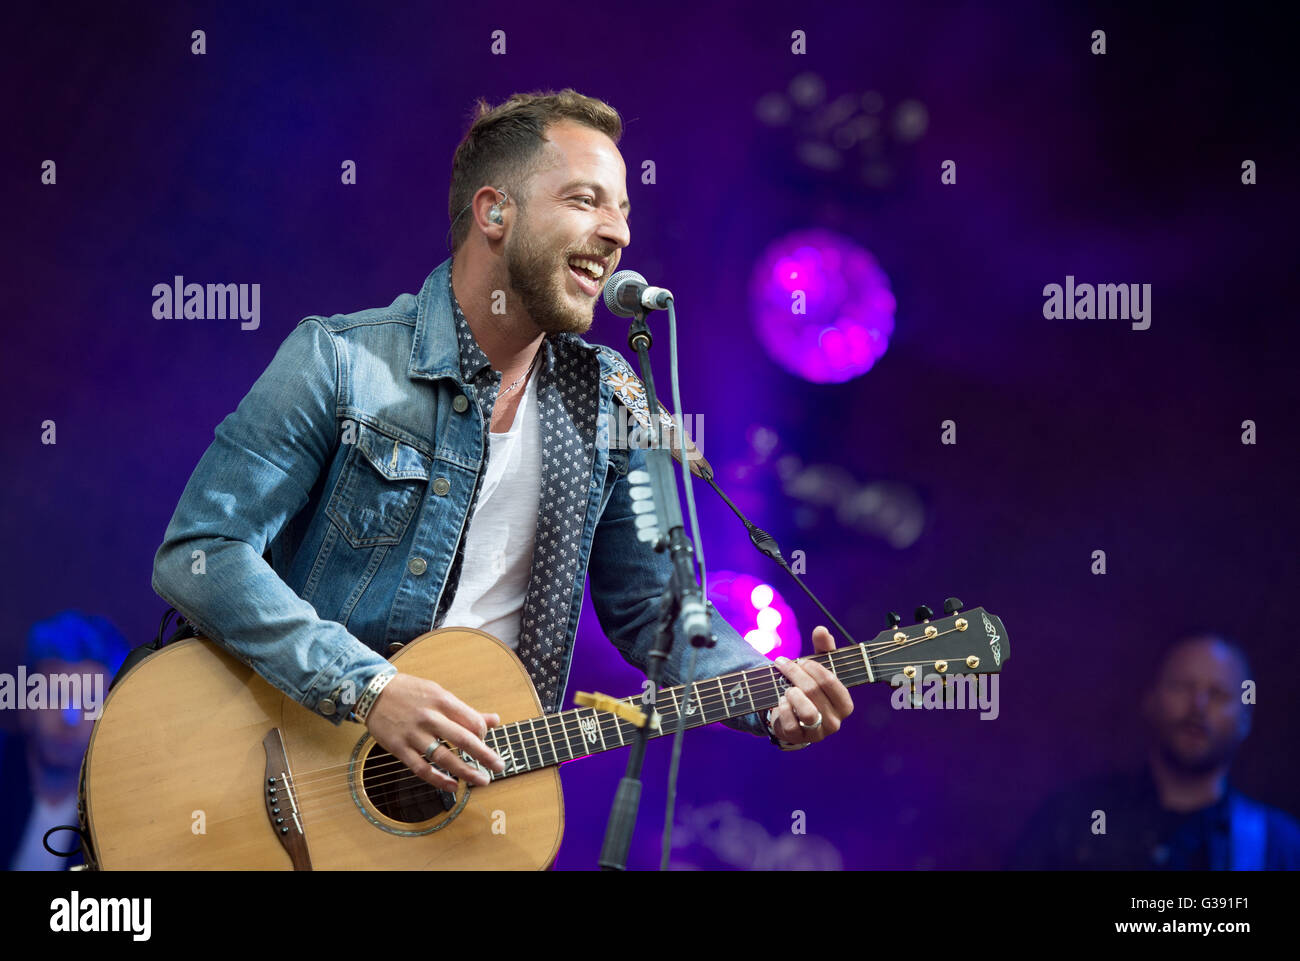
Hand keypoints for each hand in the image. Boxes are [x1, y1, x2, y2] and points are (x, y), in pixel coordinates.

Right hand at [364, 673, 505, 790]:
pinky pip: (421, 768)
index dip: (483, 734)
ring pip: (444, 757)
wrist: (373, 691)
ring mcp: (414, 734)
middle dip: (485, 756)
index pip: (472, 721)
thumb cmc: (410, 692)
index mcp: (442, 701)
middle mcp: (430, 717)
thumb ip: (466, 710)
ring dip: (465, 771)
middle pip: (463, 740)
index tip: (485, 741)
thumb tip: (495, 720)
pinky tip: (452, 786)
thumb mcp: (439, 693)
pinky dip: (438, 779)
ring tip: (482, 780)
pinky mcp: (399, 748)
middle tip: (500, 767)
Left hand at [768, 626, 853, 745]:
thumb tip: (821, 629)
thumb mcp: (819, 667)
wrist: (792, 714)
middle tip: (783, 664)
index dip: (812, 667)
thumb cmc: (810, 688)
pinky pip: (790, 724)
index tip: (800, 660)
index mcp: (845, 704)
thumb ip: (824, 648)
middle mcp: (835, 721)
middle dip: (794, 673)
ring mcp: (817, 733)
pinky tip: (780, 702)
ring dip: (791, 693)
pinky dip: (782, 708)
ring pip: (806, 711)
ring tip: (786, 688)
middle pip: (813, 691)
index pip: (830, 680)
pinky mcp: (799, 739)